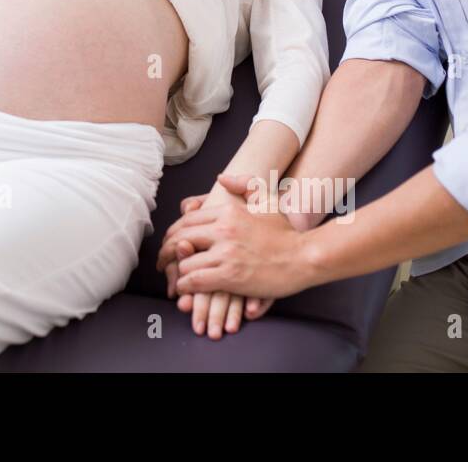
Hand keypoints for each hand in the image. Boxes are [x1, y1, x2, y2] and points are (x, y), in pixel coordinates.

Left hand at [164, 191, 273, 337]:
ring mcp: (226, 253)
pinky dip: (185, 286)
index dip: (173, 234)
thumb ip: (244, 183)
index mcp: (227, 212)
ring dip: (176, 271)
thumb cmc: (286, 231)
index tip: (169, 242)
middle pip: (180, 239)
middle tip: (162, 261)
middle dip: (166, 251)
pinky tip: (183, 289)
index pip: (186, 221)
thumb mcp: (266, 198)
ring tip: (172, 277)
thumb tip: (222, 178)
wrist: (305, 256)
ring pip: (184, 262)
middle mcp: (222, 230)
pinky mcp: (230, 276)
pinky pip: (195, 280)